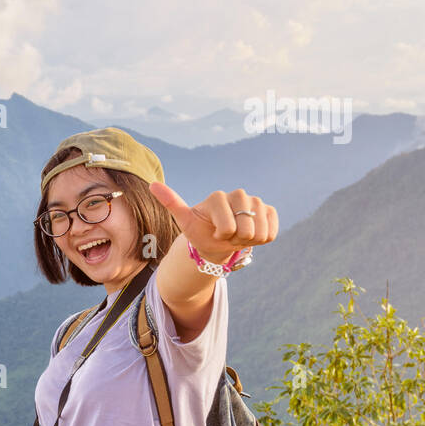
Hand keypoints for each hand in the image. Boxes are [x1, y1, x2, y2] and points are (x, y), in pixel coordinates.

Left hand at [148, 183, 277, 262]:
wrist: (217, 239)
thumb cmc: (200, 230)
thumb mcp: (184, 220)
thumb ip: (171, 202)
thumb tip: (152, 184)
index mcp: (218, 196)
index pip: (228, 228)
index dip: (221, 237)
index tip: (214, 232)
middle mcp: (239, 194)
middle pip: (246, 230)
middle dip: (235, 239)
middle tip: (225, 234)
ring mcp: (256, 202)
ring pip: (260, 232)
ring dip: (248, 241)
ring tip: (236, 234)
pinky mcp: (270, 211)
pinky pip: (272, 232)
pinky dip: (262, 239)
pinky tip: (252, 233)